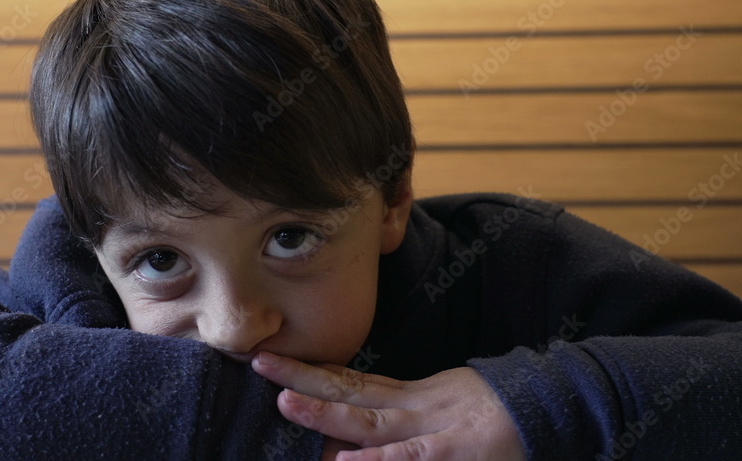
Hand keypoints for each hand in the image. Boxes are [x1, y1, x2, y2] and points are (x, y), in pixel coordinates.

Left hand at [251, 352, 525, 459]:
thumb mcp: (446, 404)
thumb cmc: (499, 413)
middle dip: (301, 378)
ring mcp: (432, 430)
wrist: (555, 407)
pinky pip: (409, 460)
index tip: (272, 362)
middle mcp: (414, 407)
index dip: (311, 371)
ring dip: (325, 413)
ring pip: (370, 421)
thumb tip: (351, 440)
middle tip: (257, 361)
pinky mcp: (451, 454)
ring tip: (283, 402)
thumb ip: (401, 411)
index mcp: (412, 396)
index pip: (352, 380)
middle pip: (348, 391)